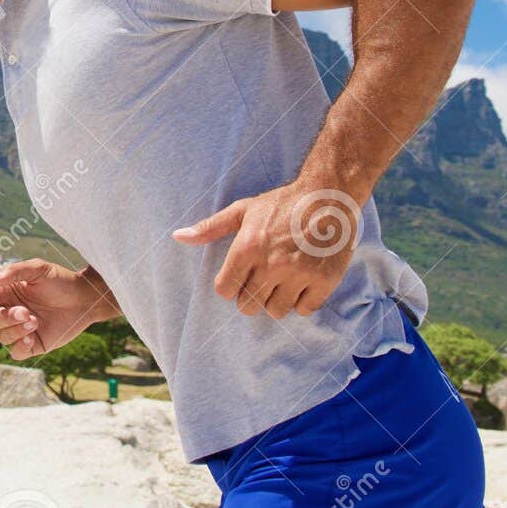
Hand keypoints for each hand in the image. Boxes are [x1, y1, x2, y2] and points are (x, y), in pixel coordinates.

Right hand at [0, 259, 119, 358]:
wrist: (85, 299)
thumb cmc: (61, 281)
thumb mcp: (39, 269)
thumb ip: (14, 272)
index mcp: (6, 292)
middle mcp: (10, 310)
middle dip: (6, 318)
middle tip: (26, 312)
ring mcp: (20, 329)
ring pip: (2, 337)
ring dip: (15, 330)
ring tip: (35, 321)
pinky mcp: (32, 344)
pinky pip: (15, 352)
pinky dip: (19, 347)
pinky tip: (31, 338)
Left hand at [171, 182, 362, 319]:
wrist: (329, 196)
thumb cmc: (282, 203)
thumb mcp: (243, 209)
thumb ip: (210, 228)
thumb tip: (177, 236)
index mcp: (247, 247)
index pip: (225, 290)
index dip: (230, 286)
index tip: (240, 277)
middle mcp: (271, 264)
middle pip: (248, 306)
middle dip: (251, 297)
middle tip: (262, 280)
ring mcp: (299, 275)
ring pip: (275, 312)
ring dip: (276, 301)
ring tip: (282, 281)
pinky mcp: (324, 281)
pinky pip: (304, 310)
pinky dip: (302, 302)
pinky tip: (302, 283)